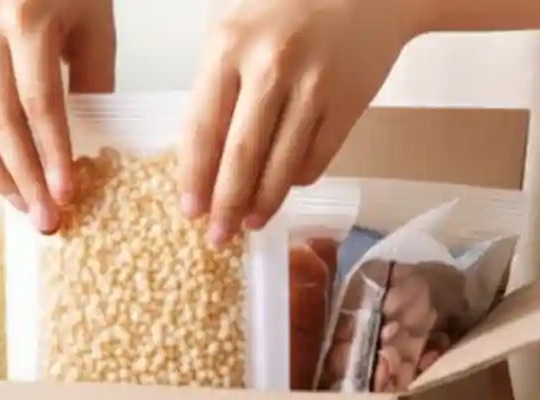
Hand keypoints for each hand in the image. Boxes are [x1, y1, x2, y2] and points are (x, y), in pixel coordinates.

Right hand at [0, 0, 115, 233]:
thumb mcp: (93, 26)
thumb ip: (90, 84)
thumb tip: (86, 150)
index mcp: (27, 17)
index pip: (38, 102)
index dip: (52, 155)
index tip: (67, 195)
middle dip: (24, 176)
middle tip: (45, 217)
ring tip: (22, 206)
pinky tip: (2, 175)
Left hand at [179, 0, 419, 243]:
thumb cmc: (286, 10)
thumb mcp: (237, 31)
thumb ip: (217, 86)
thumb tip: (201, 161)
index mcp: (228, 45)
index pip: (202, 127)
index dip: (195, 176)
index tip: (191, 211)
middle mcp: (270, 65)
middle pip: (241, 155)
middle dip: (227, 205)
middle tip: (220, 237)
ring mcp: (313, 85)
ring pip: (282, 164)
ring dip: (265, 202)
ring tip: (252, 224)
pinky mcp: (348, 101)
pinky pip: (318, 157)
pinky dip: (299, 178)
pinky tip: (286, 187)